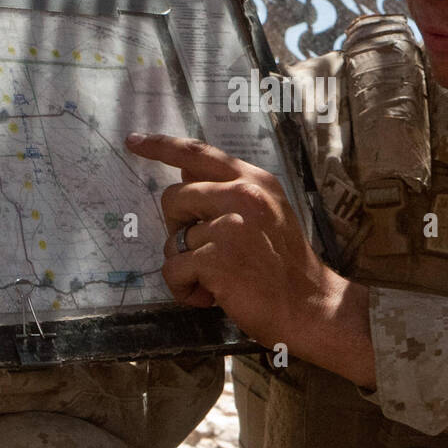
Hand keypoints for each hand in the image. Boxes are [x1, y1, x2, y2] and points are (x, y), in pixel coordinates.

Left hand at [124, 132, 374, 385]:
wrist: (313, 308)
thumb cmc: (286, 267)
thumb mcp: (267, 213)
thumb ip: (228, 191)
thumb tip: (183, 171)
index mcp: (254, 180)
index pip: (198, 152)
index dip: (161, 145)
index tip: (134, 140)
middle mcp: (243, 195)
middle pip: (173, 198)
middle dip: (177, 229)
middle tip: (204, 253)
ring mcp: (230, 225)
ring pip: (172, 241)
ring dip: (187, 267)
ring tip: (217, 281)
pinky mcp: (216, 258)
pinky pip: (173, 271)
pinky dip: (185, 290)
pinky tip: (212, 296)